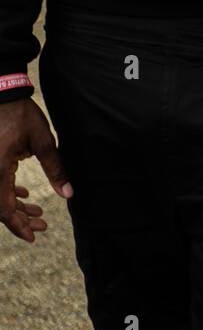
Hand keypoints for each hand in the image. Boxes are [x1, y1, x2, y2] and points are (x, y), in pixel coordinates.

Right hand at [0, 98, 72, 242]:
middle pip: (1, 207)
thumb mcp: (43, 141)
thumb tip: (68, 193)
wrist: (2, 93)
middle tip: (42, 226)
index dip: (18, 226)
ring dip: (16, 207)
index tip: (34, 236)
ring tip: (37, 214)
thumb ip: (55, 168)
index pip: (4, 209)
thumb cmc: (22, 115)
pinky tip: (25, 196)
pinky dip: (10, 193)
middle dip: (21, 220)